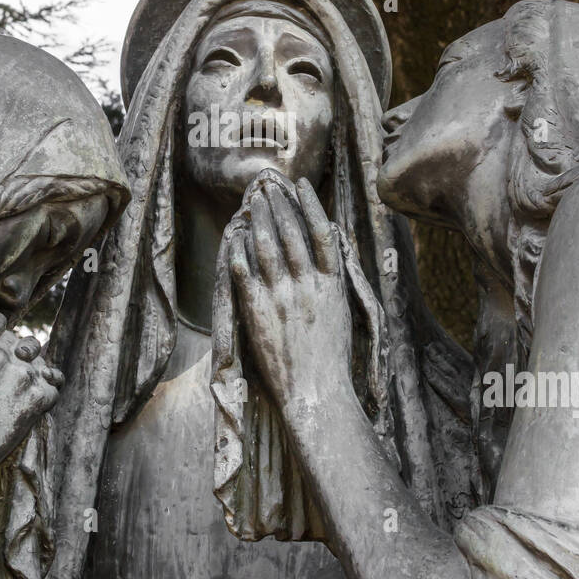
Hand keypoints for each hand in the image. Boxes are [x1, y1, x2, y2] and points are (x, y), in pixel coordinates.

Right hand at [0, 312, 62, 489]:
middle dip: (15, 352)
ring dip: (33, 369)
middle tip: (7, 373)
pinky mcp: (38, 394)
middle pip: (18, 339)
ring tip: (22, 385)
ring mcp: (21, 370)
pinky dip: (45, 394)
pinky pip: (53, 385)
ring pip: (39, 359)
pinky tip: (34, 403)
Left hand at [227, 173, 352, 409]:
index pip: (320, 232)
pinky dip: (239, 250)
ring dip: (258, 220)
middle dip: (278, 205)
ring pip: (267, 247)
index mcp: (331, 285)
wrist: (316, 393)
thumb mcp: (342, 312)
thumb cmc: (332, 357)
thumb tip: (326, 248)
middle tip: (268, 186)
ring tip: (253, 202)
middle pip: (290, 233)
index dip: (309, 205)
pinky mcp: (257, 312)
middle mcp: (306, 286)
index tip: (299, 185)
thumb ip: (332, 280)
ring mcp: (280, 298)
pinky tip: (235, 236)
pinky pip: (244, 272)